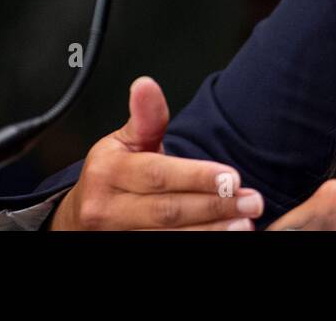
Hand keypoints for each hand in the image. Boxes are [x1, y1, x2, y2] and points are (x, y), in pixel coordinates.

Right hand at [50, 76, 263, 229]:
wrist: (83, 215)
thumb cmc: (113, 175)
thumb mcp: (124, 141)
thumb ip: (145, 117)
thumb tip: (146, 85)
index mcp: (109, 173)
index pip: (157, 175)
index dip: (197, 177)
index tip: (232, 178)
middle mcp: (108, 209)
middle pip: (168, 211)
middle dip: (214, 207)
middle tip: (252, 202)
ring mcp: (117, 236)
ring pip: (169, 238)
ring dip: (211, 231)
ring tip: (244, 224)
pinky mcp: (128, 250)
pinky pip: (167, 249)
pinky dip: (200, 242)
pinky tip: (224, 235)